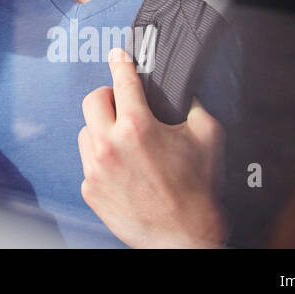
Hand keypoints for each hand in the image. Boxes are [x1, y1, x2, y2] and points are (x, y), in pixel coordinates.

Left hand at [77, 48, 226, 247]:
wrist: (186, 238)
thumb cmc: (199, 191)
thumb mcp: (207, 137)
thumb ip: (193, 105)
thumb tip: (183, 89)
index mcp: (138, 126)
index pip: (122, 81)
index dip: (121, 63)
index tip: (117, 55)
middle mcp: (110, 144)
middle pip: (92, 100)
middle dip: (108, 97)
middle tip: (122, 104)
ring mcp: (96, 168)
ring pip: (87, 131)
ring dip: (102, 130)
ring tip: (125, 143)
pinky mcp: (89, 189)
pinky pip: (88, 162)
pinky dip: (102, 160)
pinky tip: (122, 169)